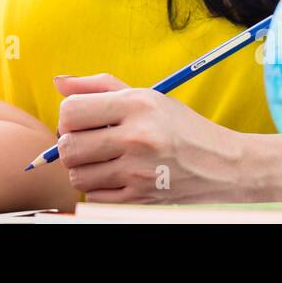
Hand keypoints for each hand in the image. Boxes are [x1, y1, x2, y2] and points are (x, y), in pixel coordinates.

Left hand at [54, 73, 267, 203]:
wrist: (222, 167)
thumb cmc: (179, 127)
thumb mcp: (146, 96)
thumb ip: (98, 87)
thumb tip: (58, 83)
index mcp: (136, 105)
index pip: (71, 111)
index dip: (68, 116)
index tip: (80, 119)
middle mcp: (137, 138)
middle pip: (68, 147)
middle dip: (70, 144)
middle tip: (87, 141)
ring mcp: (138, 172)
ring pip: (77, 176)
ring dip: (83, 168)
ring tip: (102, 159)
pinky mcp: (139, 200)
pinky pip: (94, 197)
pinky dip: (98, 188)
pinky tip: (116, 176)